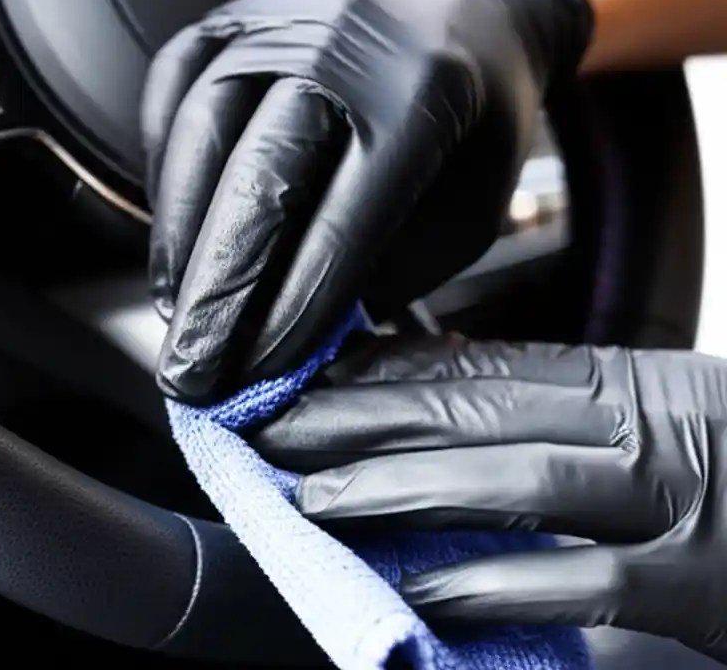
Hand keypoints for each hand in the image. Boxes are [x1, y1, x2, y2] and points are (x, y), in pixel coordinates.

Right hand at [143, 0, 592, 401]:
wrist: (466, 6)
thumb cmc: (467, 121)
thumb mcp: (459, 211)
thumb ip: (383, 272)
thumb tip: (301, 347)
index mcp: (420, 93)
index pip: (342, 219)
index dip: (296, 306)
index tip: (262, 373)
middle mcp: (340, 45)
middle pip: (257, 178)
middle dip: (217, 291)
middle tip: (193, 369)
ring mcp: (275, 24)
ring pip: (199, 138)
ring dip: (178, 243)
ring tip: (175, 316)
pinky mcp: (226, 22)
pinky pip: (170, 100)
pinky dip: (163, 178)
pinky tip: (171, 242)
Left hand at [252, 333, 726, 661]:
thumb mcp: (660, 425)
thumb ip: (564, 415)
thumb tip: (440, 401)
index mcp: (638, 383)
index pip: (483, 366)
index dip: (382, 374)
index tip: (303, 380)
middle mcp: (656, 426)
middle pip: (482, 408)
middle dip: (363, 417)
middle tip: (274, 427)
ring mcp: (684, 504)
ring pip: (519, 478)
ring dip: (406, 486)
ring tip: (317, 498)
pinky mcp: (706, 590)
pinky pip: (585, 582)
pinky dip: (501, 582)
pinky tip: (427, 591)